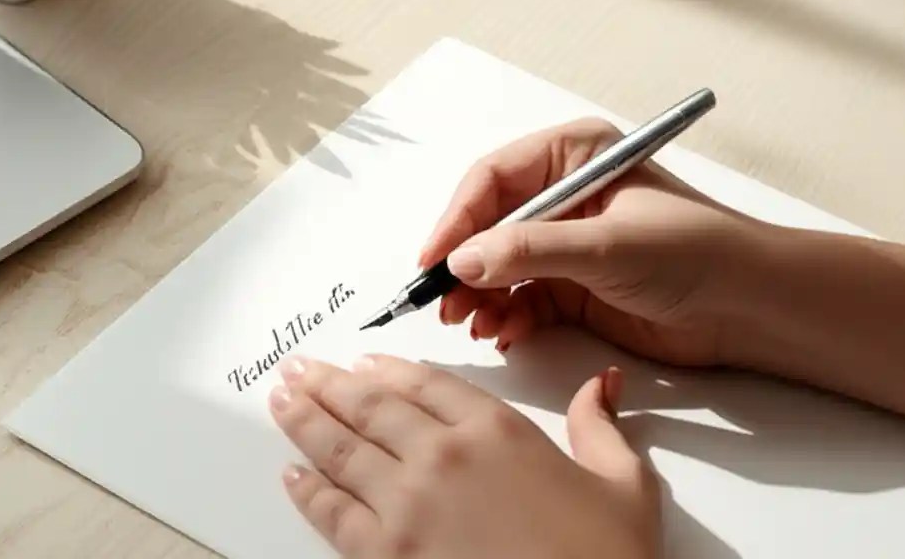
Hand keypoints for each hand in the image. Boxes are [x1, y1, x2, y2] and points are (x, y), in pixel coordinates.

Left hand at [269, 355, 659, 558]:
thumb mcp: (624, 484)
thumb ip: (600, 427)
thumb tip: (601, 385)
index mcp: (496, 430)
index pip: (426, 382)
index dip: (387, 369)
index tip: (362, 363)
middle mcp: (443, 456)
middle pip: (371, 406)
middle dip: (327, 385)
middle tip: (298, 371)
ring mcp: (408, 504)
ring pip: (342, 449)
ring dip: (305, 421)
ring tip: (280, 402)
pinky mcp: (386, 553)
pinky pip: (333, 512)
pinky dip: (308, 490)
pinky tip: (292, 475)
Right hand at [419, 117, 758, 366]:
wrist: (750, 309)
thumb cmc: (695, 254)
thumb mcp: (606, 246)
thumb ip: (530, 251)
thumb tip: (461, 260)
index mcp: (573, 156)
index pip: (494, 180)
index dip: (457, 218)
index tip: (433, 258)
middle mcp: (563, 194)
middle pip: (487, 223)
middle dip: (463, 264)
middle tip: (443, 301)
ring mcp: (564, 242)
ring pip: (497, 265)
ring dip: (479, 295)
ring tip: (473, 324)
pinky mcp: (571, 286)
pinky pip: (518, 297)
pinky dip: (504, 316)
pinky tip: (502, 332)